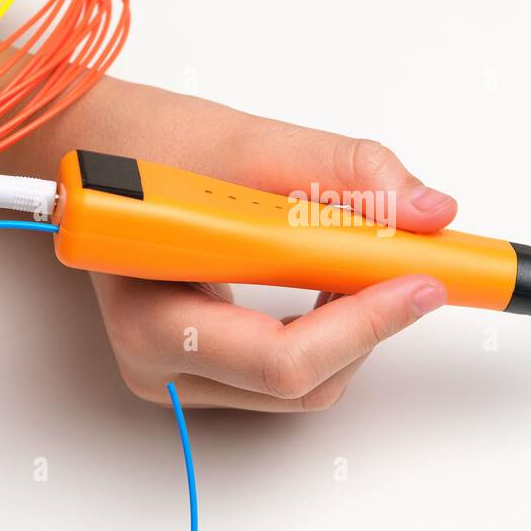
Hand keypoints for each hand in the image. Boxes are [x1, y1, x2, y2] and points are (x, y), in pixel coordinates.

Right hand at [3, 82, 458, 409]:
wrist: (100, 155)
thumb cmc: (153, 147)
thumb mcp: (255, 142)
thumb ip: (348, 174)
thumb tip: (429, 210)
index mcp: (153, 316)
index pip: (282, 356)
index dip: (364, 321)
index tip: (424, 278)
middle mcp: (158, 364)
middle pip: (302, 382)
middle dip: (367, 323)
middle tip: (406, 261)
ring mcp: (175, 375)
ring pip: (305, 387)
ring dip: (352, 326)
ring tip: (353, 256)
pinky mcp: (196, 372)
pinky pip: (290, 376)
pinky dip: (330, 330)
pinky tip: (328, 279)